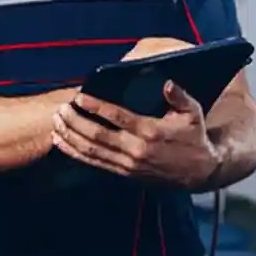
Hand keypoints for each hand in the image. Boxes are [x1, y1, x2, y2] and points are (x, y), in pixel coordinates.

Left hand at [52, 81, 222, 190]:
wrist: (200, 172)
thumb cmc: (194, 137)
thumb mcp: (193, 113)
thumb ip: (179, 97)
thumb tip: (167, 82)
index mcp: (150, 131)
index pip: (117, 117)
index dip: (95, 107)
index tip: (79, 97)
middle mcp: (136, 149)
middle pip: (97, 135)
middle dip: (75, 122)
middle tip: (60, 109)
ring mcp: (128, 164)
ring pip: (91, 151)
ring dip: (70, 137)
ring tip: (56, 122)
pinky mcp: (124, 173)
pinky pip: (94, 163)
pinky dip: (74, 152)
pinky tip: (60, 142)